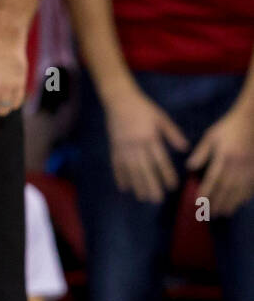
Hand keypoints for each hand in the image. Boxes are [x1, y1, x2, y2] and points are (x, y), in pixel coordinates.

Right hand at [103, 85, 186, 202]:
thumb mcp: (161, 118)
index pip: (160, 160)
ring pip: (130, 170)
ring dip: (136, 185)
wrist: (119, 100)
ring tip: (142, 197)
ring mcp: (123, 147)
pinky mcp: (114, 147)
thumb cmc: (143, 108)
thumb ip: (173, 134)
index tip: (172, 187)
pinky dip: (119, 177)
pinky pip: (116, 165)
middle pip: (144, 169)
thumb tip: (185, 149)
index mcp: (150, 137)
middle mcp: (136, 144)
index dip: (166, 174)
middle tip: (157, 199)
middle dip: (151, 185)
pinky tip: (124, 188)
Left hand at [187, 104, 253, 215]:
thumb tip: (190, 167)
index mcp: (225, 156)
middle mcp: (239, 164)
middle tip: (210, 212)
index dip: (206, 191)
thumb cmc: (228, 127)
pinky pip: (251, 185)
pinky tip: (240, 203)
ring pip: (241, 189)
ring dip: (232, 202)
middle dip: (218, 201)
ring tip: (224, 212)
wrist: (251, 120)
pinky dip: (245, 196)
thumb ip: (201, 153)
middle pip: (227, 187)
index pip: (214, 178)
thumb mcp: (211, 136)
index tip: (199, 201)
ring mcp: (250, 167)